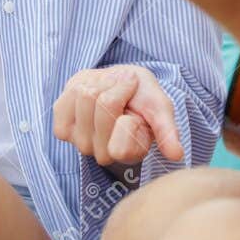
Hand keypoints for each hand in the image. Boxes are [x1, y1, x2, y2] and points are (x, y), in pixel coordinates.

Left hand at [52, 64, 182, 164]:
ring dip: (99, 83)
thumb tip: (177, 155)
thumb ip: (168, 130)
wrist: (119, 85)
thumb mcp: (160, 107)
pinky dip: (80, 86)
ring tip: (109, 89)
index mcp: (130, 154)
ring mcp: (80, 143)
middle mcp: (104, 155)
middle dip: (116, 88)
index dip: (130, 115)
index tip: (137, 110)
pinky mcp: (63, 130)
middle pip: (102, 106)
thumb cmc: (142, 98)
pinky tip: (90, 92)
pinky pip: (66, 100)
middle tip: (124, 92)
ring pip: (84, 97)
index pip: (121, 144)